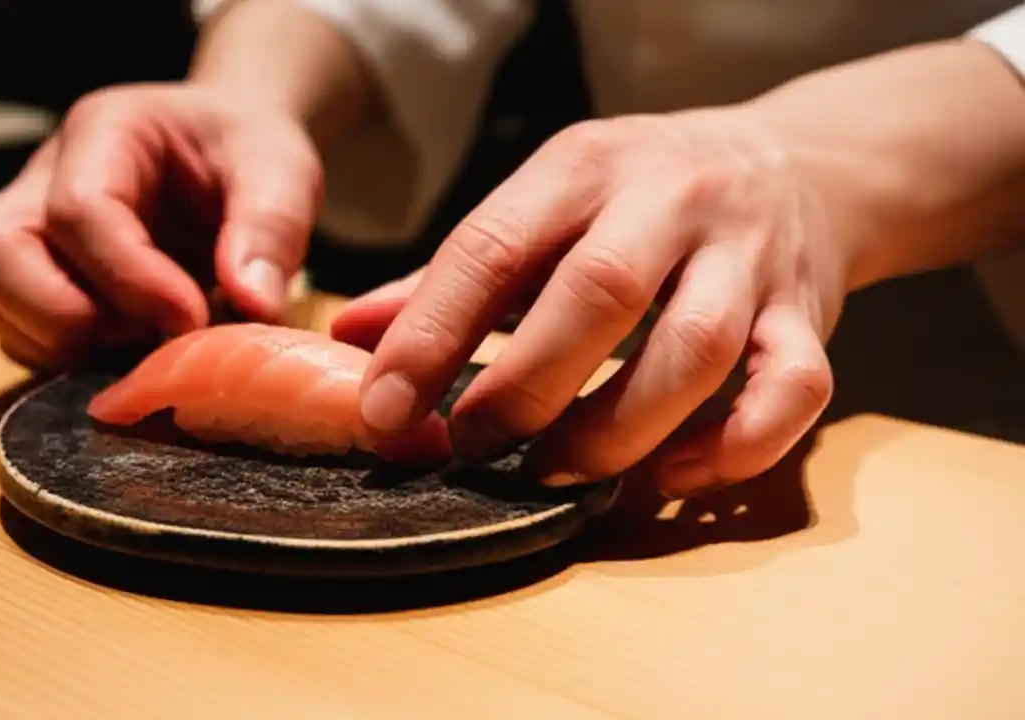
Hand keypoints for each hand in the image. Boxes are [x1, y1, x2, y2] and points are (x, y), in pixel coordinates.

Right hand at [0, 83, 321, 369]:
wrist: (231, 156)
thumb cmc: (246, 153)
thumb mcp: (281, 170)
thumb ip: (271, 229)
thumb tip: (253, 306)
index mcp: (102, 133)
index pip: (77, 210)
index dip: (131, 279)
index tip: (192, 318)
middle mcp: (42, 181)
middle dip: (66, 315)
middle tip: (150, 337)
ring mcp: (29, 236)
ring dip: (69, 345)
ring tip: (149, 344)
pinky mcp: (36, 287)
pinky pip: (21, 338)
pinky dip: (71, 363)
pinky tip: (135, 355)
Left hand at [335, 109, 847, 498]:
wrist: (795, 163)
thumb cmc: (642, 196)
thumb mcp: (546, 204)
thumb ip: (453, 274)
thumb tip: (351, 338)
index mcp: (585, 167)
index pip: (493, 247)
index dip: (429, 336)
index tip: (382, 411)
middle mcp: (672, 200)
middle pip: (600, 294)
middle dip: (524, 387)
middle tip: (473, 444)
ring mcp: (750, 258)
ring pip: (696, 350)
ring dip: (617, 428)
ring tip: (556, 469)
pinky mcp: (811, 315)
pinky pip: (793, 390)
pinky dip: (733, 448)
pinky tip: (671, 474)